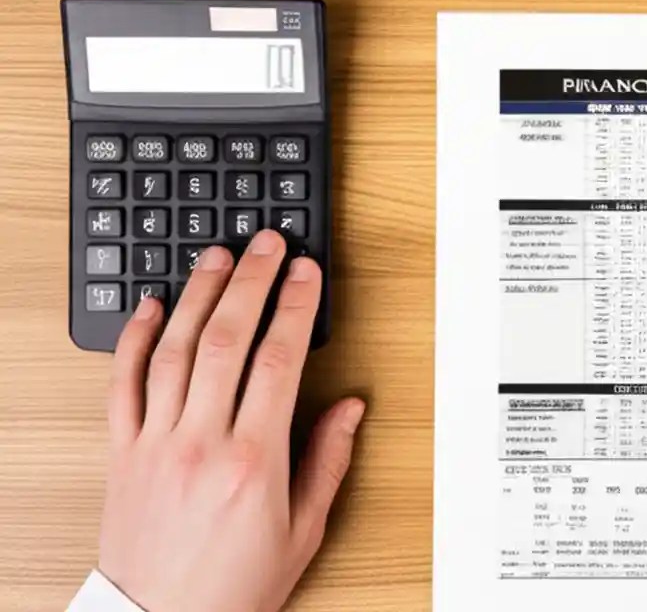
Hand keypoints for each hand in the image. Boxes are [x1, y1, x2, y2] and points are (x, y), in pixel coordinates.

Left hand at [97, 230, 364, 611]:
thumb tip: (349, 407)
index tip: (306, 273)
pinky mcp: (122, 453)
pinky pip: (123, 385)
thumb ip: (327, 461)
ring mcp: (155, 443)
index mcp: (254, 461)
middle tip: (265, 244)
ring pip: (174, 351)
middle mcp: (201, 442)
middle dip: (250, 281)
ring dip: (197, 295)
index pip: (278, 360)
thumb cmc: (234, 586)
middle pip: (226, 339)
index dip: (296, 307)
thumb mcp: (303, 530)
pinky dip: (135, 340)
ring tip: (217, 257)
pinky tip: (153, 307)